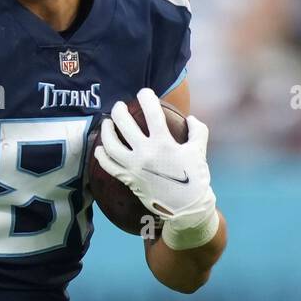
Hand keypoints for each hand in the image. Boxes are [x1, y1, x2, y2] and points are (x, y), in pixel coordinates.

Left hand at [93, 87, 218, 248]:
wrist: (186, 208)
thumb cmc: (195, 178)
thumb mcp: (200, 151)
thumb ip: (197, 130)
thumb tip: (191, 118)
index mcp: (164, 143)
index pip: (152, 113)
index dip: (146, 98)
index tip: (144, 93)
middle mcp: (145, 153)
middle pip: (124, 124)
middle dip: (119, 110)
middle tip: (119, 106)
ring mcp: (134, 167)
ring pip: (111, 144)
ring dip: (106, 130)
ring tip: (107, 123)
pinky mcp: (128, 179)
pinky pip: (108, 166)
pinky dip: (102, 156)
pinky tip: (100, 149)